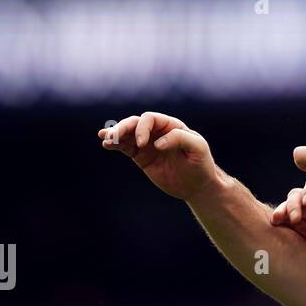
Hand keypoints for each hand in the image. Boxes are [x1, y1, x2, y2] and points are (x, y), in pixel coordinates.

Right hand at [98, 112, 219, 201]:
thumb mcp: (198, 149)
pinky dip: (115, 145)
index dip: (143, 128)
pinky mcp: (141, 157)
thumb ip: (180, 139)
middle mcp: (158, 132)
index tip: (143, 144)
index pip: (150, 119)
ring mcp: (148, 144)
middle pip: (135, 123)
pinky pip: (125, 148)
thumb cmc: (201, 164)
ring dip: (115, 134)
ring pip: (127, 134)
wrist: (197, 185)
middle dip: (123, 127)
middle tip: (113, 136)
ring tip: (104, 137)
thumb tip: (158, 143)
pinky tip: (107, 144)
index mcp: (172, 126)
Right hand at [270, 176, 305, 247]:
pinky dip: (277, 217)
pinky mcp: (291, 218)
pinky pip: (282, 215)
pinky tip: (274, 222)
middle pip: (297, 193)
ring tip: (278, 218)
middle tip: (295, 218)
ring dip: (283, 209)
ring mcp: (298, 207)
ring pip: (287, 203)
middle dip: (294, 204)